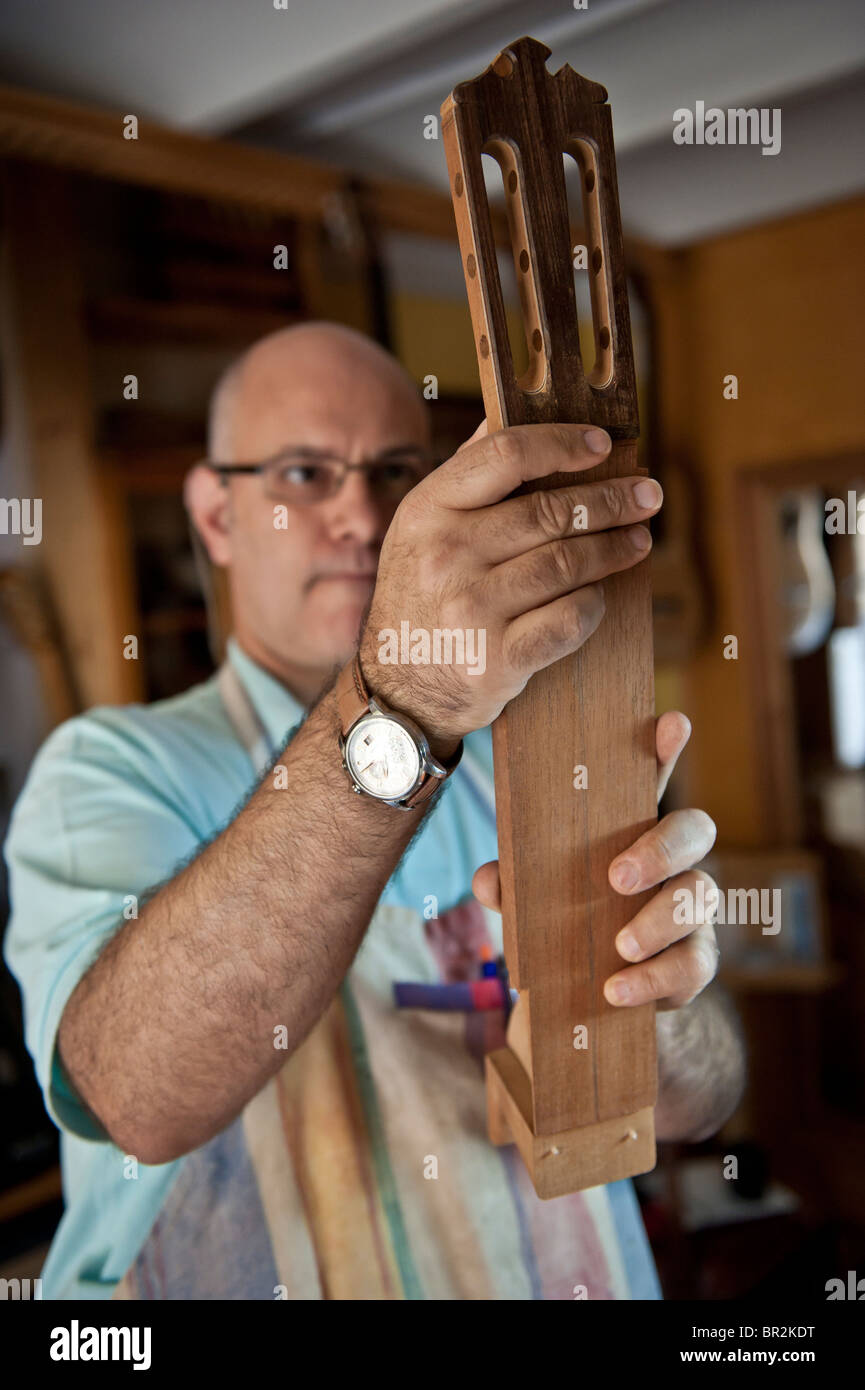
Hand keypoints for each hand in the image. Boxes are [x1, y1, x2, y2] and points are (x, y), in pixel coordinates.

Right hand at [359, 420, 662, 754]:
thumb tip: (506, 413)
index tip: (603, 445)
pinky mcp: (498, 660)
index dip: (562, 444)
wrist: (399, 688)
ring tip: (639, 539)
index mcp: (427, 511)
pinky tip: (603, 592)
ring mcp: (470, 610)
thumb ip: (465, 474)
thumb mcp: (422, 529)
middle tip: (648, 495)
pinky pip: (569, 620)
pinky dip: (594, 603)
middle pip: (548, 513)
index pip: (504, 456)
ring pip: (566, 564)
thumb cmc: (422, 595)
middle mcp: (445, 556)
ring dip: (613, 549)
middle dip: (610, 501)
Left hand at [472, 711, 719, 1011]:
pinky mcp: (695, 960)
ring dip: (658, 919)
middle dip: (661, 848)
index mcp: (630, 830)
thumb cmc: (564, 926)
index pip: (653, 779)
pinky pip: (693, 963)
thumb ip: (512, 885)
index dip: (666, 749)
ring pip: (700, 895)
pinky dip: (654, 978)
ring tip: (618, 945)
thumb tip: (487, 879)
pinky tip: (617, 989)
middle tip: (617, 875)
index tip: (671, 722)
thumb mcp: (532, 901)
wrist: (587, 998)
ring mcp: (691, 909)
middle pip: (695, 830)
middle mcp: (673, 861)